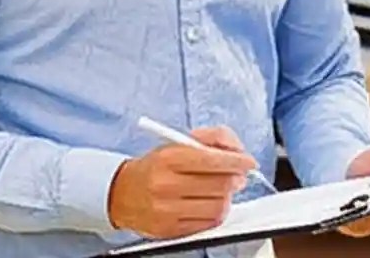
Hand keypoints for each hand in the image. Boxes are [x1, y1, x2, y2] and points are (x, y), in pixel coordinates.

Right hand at [108, 125, 256, 238]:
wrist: (120, 193)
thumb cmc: (154, 166)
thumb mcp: (176, 143)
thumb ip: (210, 139)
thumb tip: (237, 152)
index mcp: (168, 158)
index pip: (211, 160)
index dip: (236, 161)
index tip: (249, 161)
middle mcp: (166, 185)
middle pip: (219, 184)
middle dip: (235, 178)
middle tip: (238, 175)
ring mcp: (167, 210)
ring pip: (217, 207)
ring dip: (227, 197)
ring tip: (222, 189)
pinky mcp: (170, 230)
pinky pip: (208, 224)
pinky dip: (217, 213)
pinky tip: (211, 203)